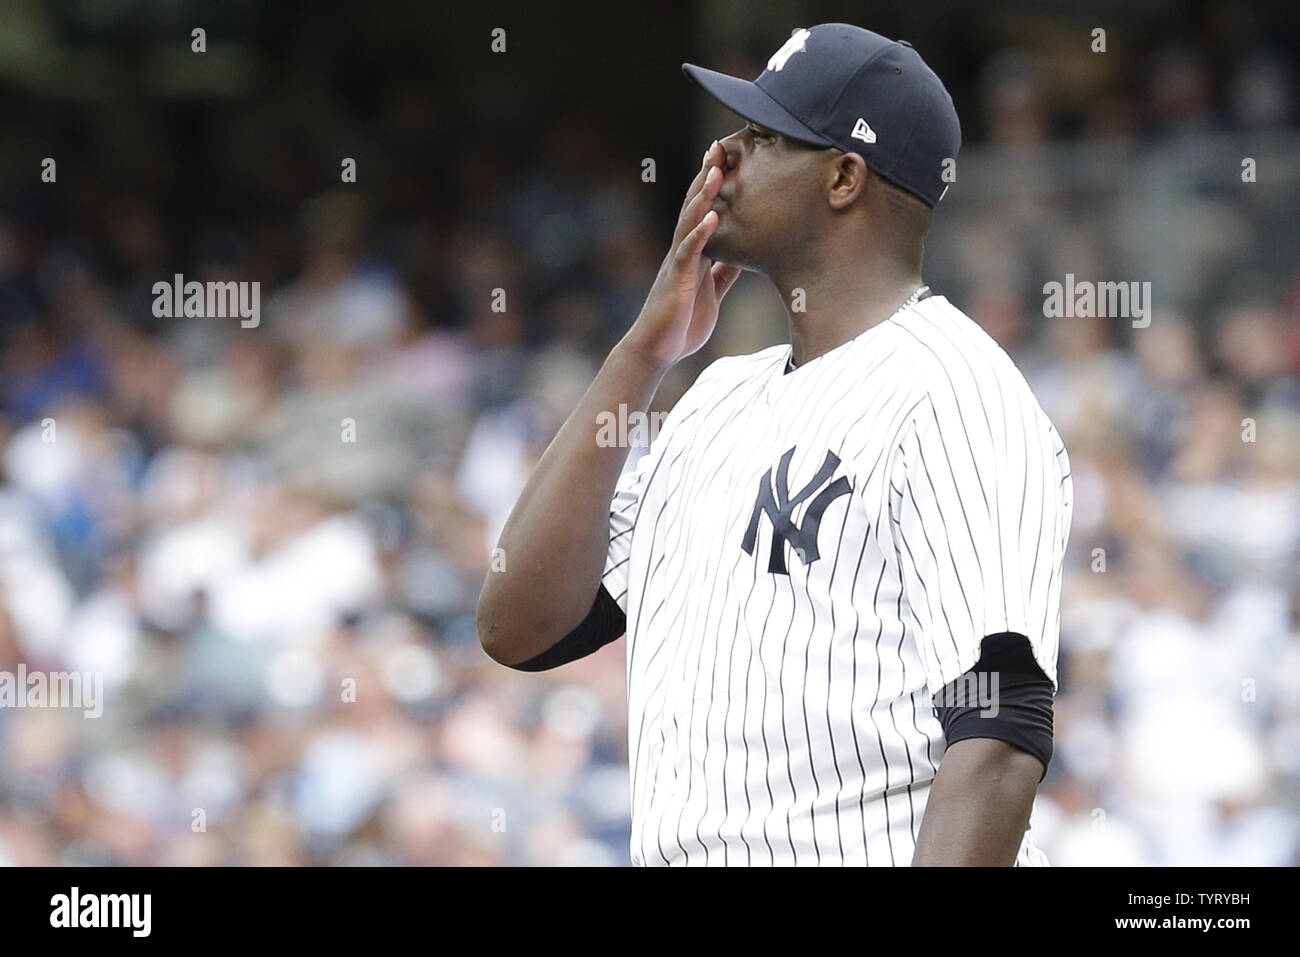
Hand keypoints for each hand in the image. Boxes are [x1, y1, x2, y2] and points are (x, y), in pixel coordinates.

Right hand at [622, 140, 742, 368]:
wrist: (657, 351)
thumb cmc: (681, 324)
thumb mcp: (711, 293)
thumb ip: (723, 273)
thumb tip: (742, 255)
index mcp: (694, 253)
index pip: (704, 211)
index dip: (714, 185)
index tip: (727, 157)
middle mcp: (683, 252)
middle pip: (695, 206)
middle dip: (707, 176)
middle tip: (719, 146)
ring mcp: (678, 264)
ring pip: (689, 222)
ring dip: (703, 196)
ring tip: (716, 170)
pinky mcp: (676, 281)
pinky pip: (688, 252)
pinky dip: (700, 233)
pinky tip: (711, 216)